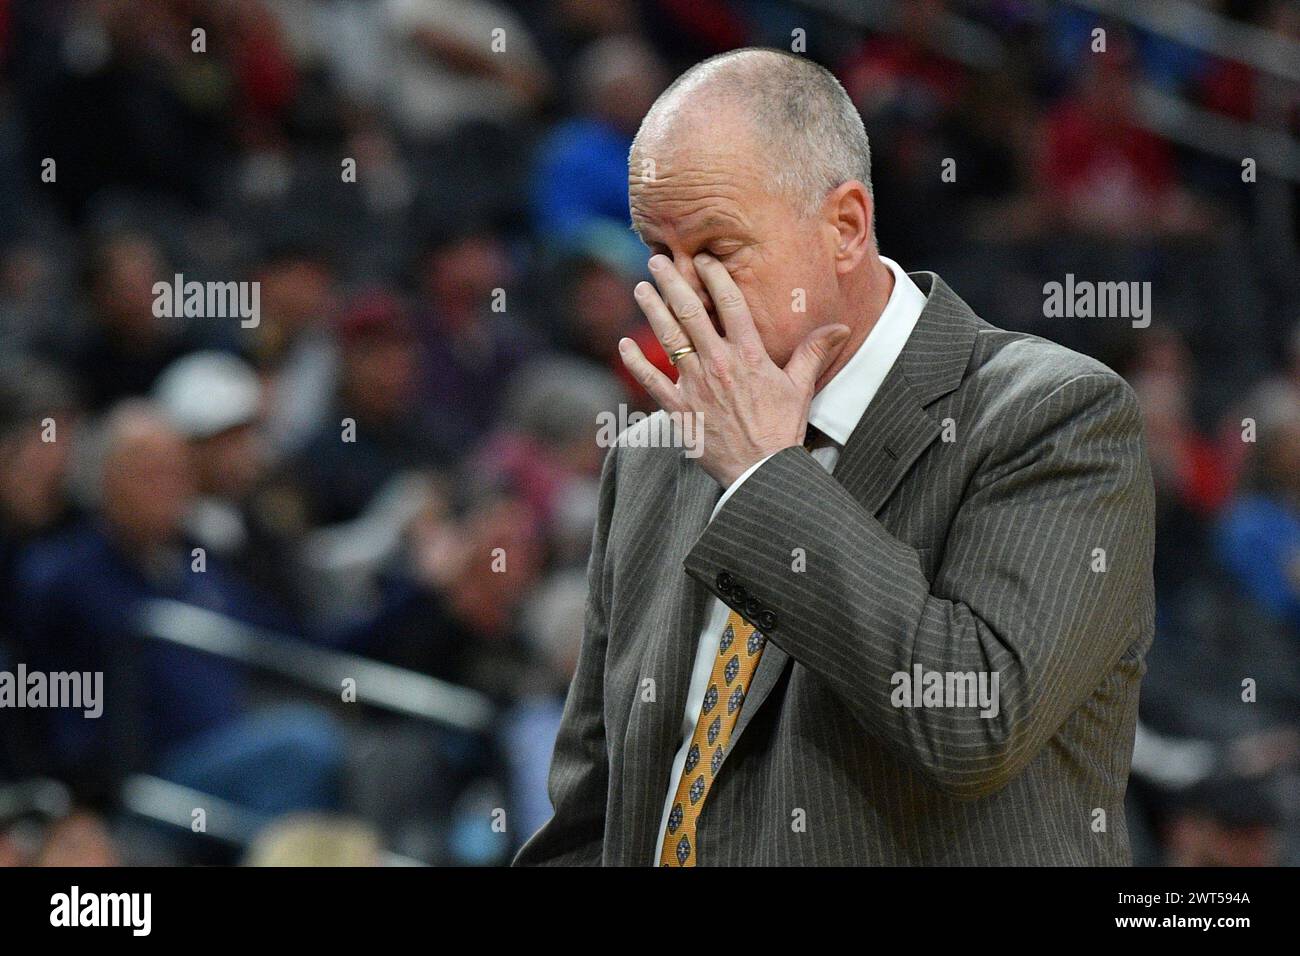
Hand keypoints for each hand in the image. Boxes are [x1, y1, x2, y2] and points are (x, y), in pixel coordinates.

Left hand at [618, 253, 849, 487]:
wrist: (762, 471)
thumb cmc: (781, 428)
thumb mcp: (800, 387)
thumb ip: (813, 351)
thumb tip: (839, 326)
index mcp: (750, 355)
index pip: (730, 303)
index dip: (714, 276)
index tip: (702, 257)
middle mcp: (720, 364)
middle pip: (691, 313)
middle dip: (673, 283)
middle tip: (658, 260)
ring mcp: (696, 386)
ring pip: (669, 339)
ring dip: (652, 311)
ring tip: (641, 289)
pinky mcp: (680, 409)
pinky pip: (652, 381)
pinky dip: (636, 362)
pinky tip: (623, 344)